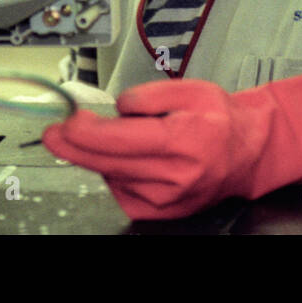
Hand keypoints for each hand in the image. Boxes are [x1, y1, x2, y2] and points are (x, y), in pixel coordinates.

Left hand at [42, 79, 254, 219]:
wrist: (247, 154)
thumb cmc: (219, 120)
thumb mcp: (190, 89)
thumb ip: (149, 95)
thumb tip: (116, 108)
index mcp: (184, 140)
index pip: (122, 140)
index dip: (87, 132)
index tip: (66, 121)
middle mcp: (175, 176)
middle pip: (108, 163)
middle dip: (74, 147)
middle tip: (54, 133)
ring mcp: (166, 200)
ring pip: (112, 177)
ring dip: (101, 157)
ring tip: (122, 138)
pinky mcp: (159, 213)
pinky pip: (120, 191)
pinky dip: (116, 172)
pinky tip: (132, 159)